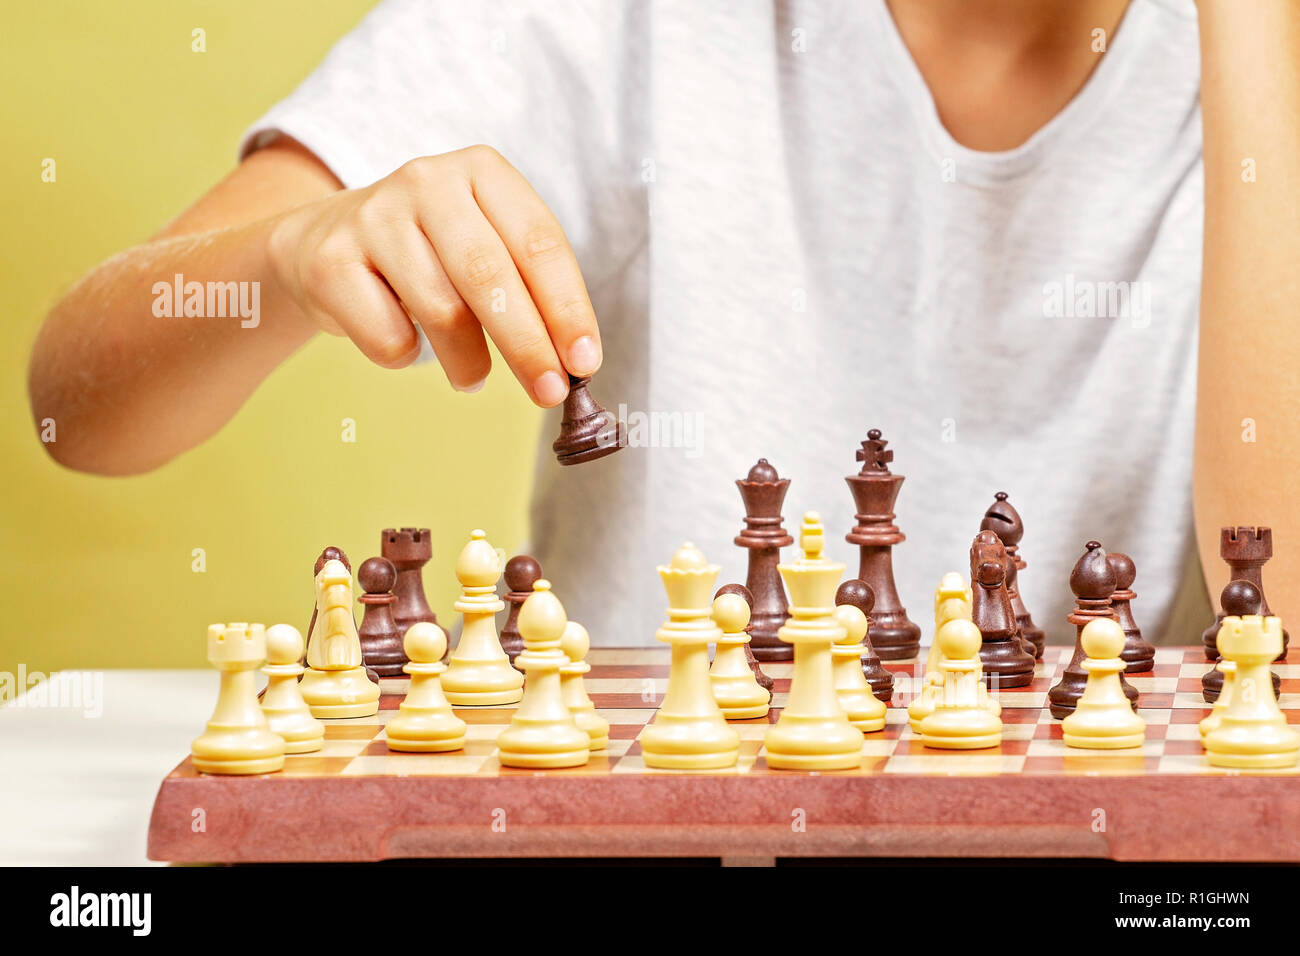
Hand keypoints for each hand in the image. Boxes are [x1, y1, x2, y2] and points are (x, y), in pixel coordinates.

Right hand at [266, 144, 599, 405]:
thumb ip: (528, 290)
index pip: (539, 243)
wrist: (322, 241)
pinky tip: (405, 340)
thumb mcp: (484, 247)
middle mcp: (428, 181)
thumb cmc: (430, 255)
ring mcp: (374, 216)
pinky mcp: (331, 261)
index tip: (585, 361)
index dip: (567, 308)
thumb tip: (572, 363)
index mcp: (482, 171)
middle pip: (489, 275)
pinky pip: (388, 335)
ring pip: (441, 310)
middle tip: (550, 393)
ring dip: (469, 362)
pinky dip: (407, 356)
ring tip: (472, 378)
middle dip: (527, 344)